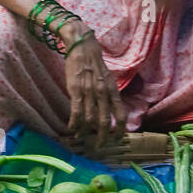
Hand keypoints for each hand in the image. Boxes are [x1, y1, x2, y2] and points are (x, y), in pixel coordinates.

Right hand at [63, 27, 126, 149]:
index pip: (120, 115)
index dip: (120, 130)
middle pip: (104, 121)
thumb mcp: (108, 77)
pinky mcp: (75, 89)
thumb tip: (111, 109)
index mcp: (113, 90)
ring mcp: (89, 91)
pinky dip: (74, 123)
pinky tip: (72, 128)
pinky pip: (76, 111)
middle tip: (98, 146)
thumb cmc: (94, 62)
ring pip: (89, 119)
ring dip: (85, 132)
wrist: (82, 46)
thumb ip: (109, 93)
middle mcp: (103, 92)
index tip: (116, 138)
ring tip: (81, 138)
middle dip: (102, 137)